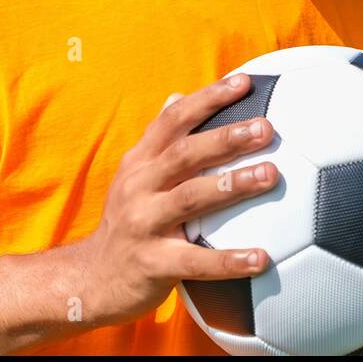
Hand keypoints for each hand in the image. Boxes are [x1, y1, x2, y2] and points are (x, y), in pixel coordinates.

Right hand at [82, 74, 278, 326]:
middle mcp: (138, 186)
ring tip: (270, 175)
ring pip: (191, 198)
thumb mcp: (134, 176)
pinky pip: (196, 262)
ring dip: (233, 185)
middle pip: (184, 153)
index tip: (243, 82)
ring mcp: (143, 224)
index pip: (173, 120)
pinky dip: (229, 260)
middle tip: (265, 127)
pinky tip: (262, 259)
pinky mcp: (153, 264)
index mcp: (139, 162)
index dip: (208, 98)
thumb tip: (178, 96)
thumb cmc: (128, 221)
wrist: (91, 279)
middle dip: (226, 137)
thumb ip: (158, 140)